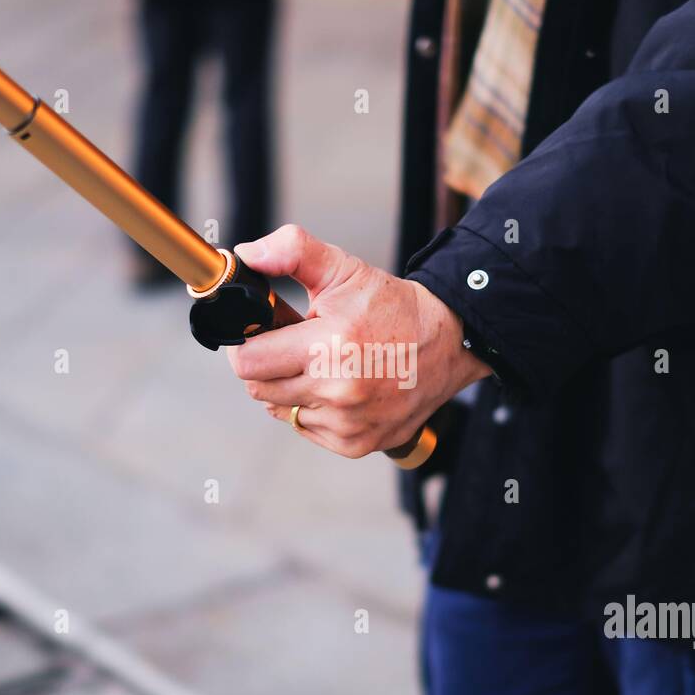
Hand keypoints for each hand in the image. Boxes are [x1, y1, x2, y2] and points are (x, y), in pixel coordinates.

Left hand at [226, 225, 490, 458]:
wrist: (447, 342)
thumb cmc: (393, 308)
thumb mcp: (343, 268)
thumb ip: (291, 251)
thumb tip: (247, 255)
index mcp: (330, 347)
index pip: (248, 362)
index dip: (247, 344)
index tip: (264, 333)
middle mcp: (338, 391)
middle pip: (259, 389)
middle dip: (269, 364)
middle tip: (297, 345)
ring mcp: (347, 423)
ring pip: (281, 410)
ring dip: (290, 389)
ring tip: (323, 365)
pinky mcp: (355, 443)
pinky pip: (307, 428)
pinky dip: (313, 410)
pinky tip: (337, 387)